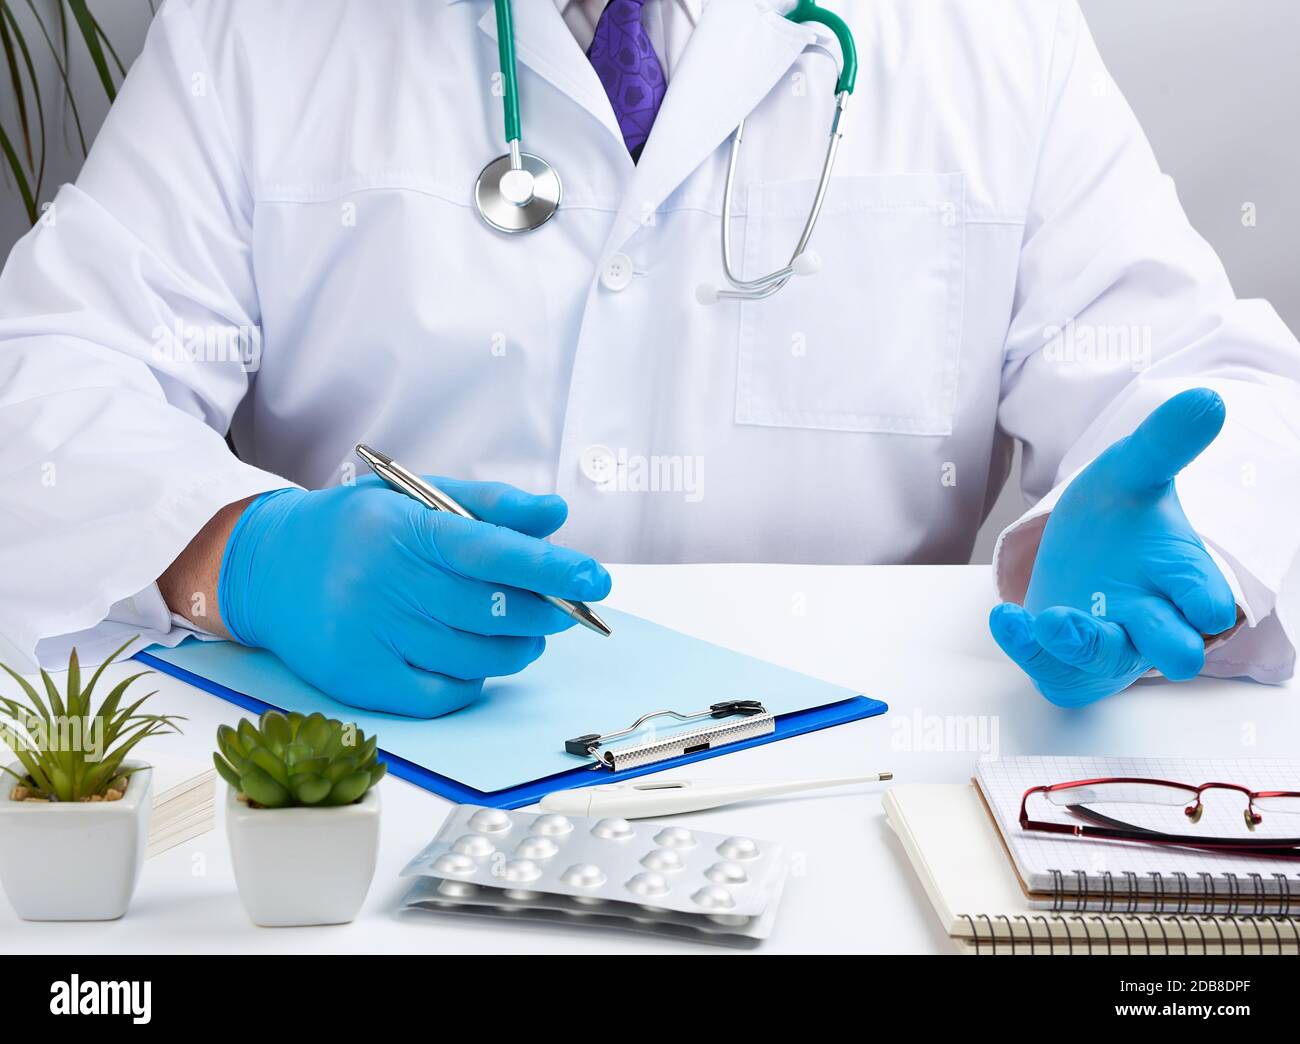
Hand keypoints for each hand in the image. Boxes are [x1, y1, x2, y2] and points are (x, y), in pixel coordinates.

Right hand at [217, 477, 610, 716]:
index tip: (594, 578)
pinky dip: (473, 679)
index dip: (549, 567)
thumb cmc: (355, 530)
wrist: (263, 568)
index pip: (490, 551)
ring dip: (516, 647)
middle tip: (564, 607)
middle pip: (490, 609)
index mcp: (401, 529)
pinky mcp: (358, 680)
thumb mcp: (415, 497)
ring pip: (474, 656)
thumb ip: (489, 504)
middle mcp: (382, 582)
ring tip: (522, 631)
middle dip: (545, 611)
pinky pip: (442, 692)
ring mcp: (368, 635)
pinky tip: (474, 657)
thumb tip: (556, 514)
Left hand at [989, 388, 1237, 706]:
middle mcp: (1151, 618)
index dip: (1206, 605)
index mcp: (1182, 578)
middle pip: (1175, 651)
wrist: (1076, 547)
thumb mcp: (1131, 472)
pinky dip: (1024, 643)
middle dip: (1165, 647)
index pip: (1208, 602)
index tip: (1204, 606)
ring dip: (1082, 643)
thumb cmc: (1118, 515)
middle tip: (1149, 630)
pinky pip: (1048, 664)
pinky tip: (1004, 615)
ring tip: (1054, 620)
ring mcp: (1108, 643)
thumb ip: (1164, 443)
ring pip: (1105, 660)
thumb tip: (1208, 399)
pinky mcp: (1065, 658)